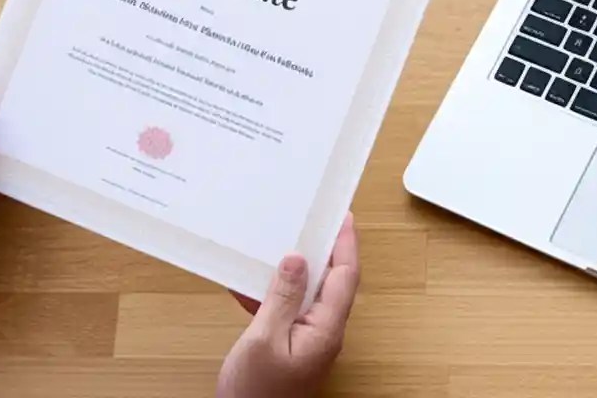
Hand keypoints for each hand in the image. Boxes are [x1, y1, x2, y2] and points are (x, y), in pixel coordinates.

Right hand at [217, 214, 360, 397]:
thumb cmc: (255, 395)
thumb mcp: (263, 340)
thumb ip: (282, 298)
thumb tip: (297, 260)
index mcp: (325, 329)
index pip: (345, 277)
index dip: (346, 244)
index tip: (343, 216)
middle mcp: (323, 333)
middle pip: (331, 282)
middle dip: (323, 251)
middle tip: (313, 221)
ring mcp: (309, 341)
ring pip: (308, 295)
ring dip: (293, 272)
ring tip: (280, 243)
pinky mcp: (292, 347)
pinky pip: (288, 312)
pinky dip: (273, 296)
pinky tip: (250, 285)